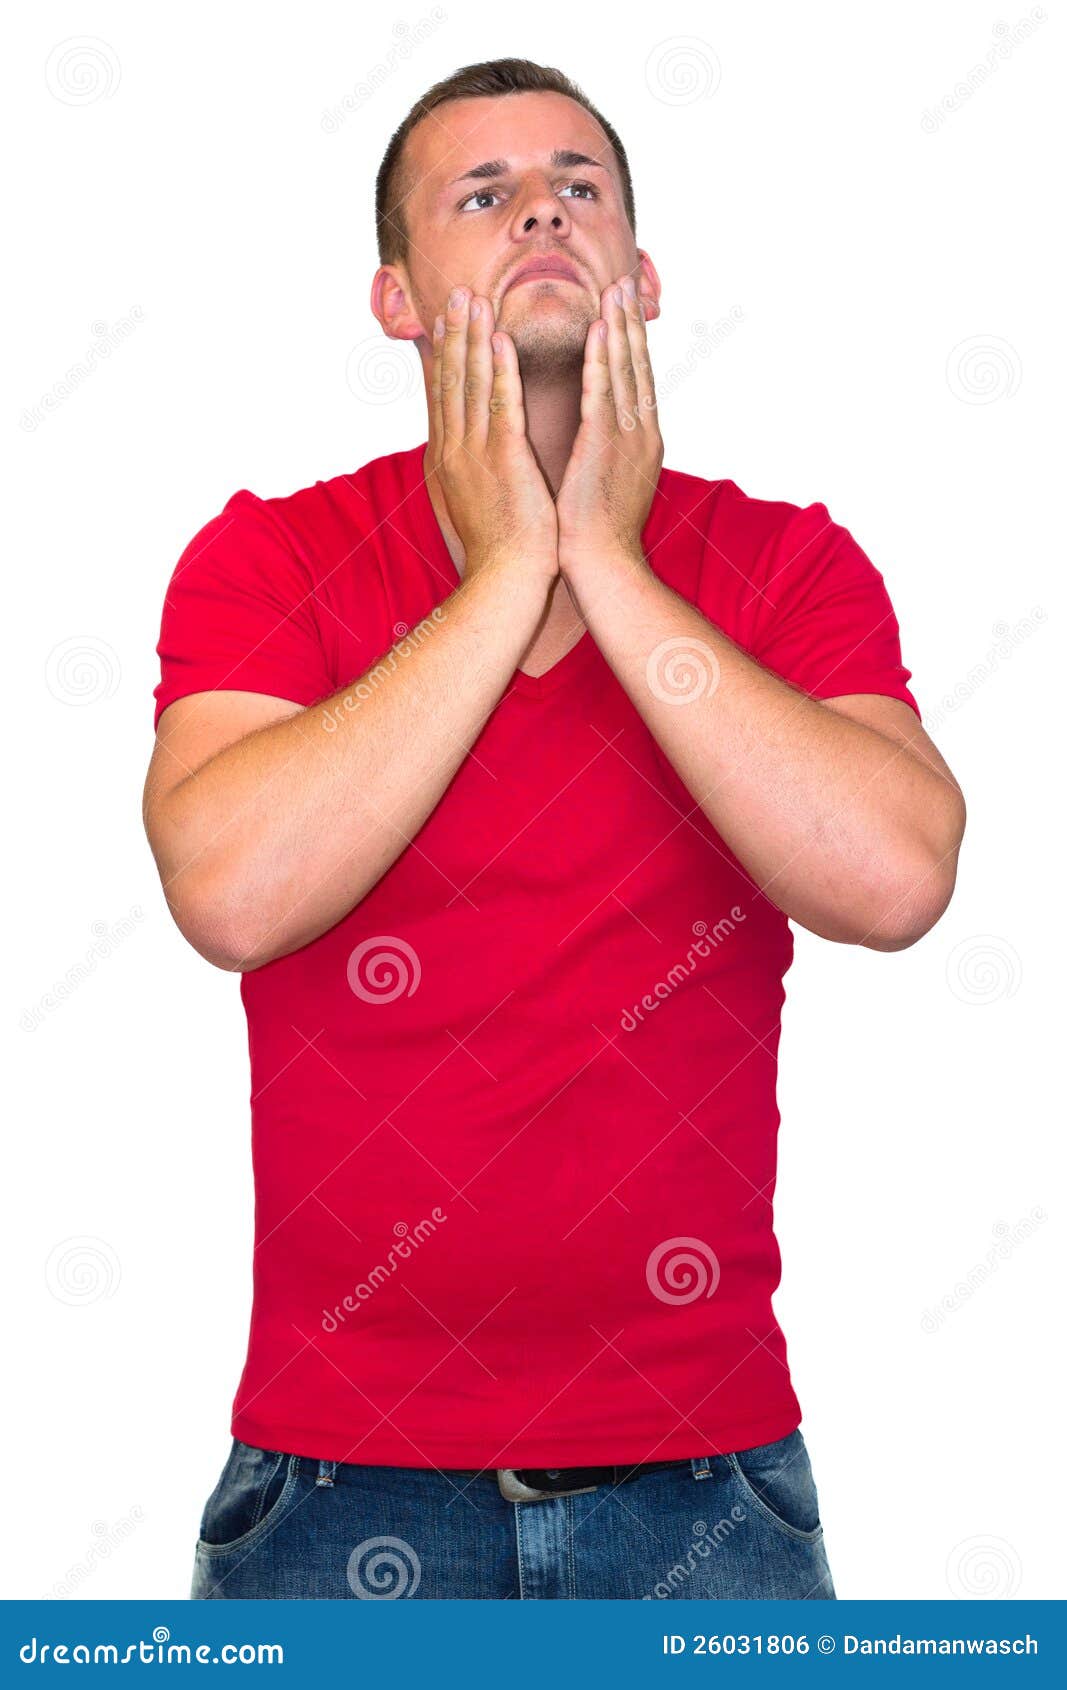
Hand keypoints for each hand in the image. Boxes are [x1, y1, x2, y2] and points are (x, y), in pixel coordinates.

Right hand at [429, 285, 558, 583]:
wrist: (505, 581)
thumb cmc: (499, 549)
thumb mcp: (474, 502)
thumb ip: (471, 471)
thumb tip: (467, 457)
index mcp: (450, 458)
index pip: (444, 396)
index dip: (445, 355)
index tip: (445, 320)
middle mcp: (456, 450)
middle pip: (452, 380)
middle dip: (454, 333)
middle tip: (456, 292)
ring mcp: (476, 454)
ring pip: (472, 384)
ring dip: (473, 338)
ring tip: (474, 299)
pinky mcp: (503, 461)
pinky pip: (500, 406)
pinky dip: (500, 371)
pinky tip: (500, 340)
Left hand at [556, 272, 662, 580]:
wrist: (603, 568)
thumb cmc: (597, 535)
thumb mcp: (612, 485)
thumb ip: (611, 453)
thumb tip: (605, 438)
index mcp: (642, 442)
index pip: (638, 381)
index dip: (632, 343)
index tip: (624, 309)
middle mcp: (642, 434)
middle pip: (638, 367)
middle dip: (630, 323)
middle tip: (623, 281)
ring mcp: (628, 440)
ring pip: (626, 372)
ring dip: (620, 328)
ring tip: (614, 290)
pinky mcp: (607, 448)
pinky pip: (604, 394)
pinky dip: (604, 360)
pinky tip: (600, 331)